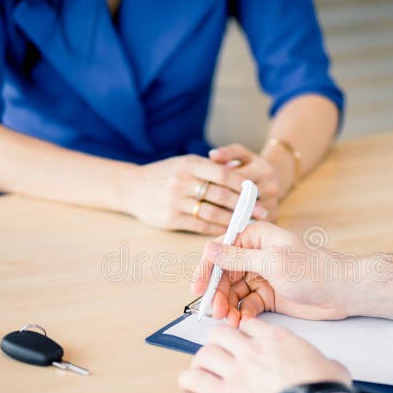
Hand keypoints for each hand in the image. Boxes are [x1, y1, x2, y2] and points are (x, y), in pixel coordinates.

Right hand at [129, 155, 267, 234]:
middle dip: (244, 205)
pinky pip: (200, 225)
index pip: (223, 174)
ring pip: (212, 212)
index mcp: (189, 164)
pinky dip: (217, 228)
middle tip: (261, 212)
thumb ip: (208, 167)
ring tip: (248, 223)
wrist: (131, 187)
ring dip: (234, 219)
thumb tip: (239, 172)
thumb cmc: (164, 174)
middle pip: (221, 195)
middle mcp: (182, 182)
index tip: (258, 193)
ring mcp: (175, 202)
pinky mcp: (171, 219)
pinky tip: (229, 230)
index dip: (243, 185)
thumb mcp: (183, 163)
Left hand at [178, 318, 350, 392]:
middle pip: (221, 333)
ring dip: (202, 360)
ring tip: (202, 368)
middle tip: (219, 352)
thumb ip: (325, 362)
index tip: (243, 341)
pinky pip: (196, 380)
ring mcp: (237, 371)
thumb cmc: (326, 392)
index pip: (249, 324)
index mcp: (278, 340)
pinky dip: (189, 380)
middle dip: (218, 341)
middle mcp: (253, 350)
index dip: (244, 332)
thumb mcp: (332, 368)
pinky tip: (188, 382)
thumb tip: (330, 367)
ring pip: (205, 353)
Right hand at [191, 222, 392, 326]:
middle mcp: (255, 255)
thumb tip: (210, 249)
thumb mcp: (273, 262)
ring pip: (233, 291)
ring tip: (229, 319)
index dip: (207, 268)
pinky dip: (242, 313)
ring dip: (228, 306)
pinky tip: (242, 320)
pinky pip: (246, 304)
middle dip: (217, 293)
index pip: (220, 249)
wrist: (343, 291)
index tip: (198, 287)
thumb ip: (239, 257)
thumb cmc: (314, 270)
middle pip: (224, 274)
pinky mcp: (268, 295)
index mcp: (256, 238)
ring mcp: (261, 276)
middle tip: (216, 311)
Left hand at [209, 144, 281, 220]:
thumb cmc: (250, 166)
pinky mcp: (273, 219)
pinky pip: (251, 225)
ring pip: (246, 214)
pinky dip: (236, 226)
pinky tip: (219, 225)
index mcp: (264, 170)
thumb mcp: (241, 154)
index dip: (221, 184)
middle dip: (223, 202)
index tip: (202, 186)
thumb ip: (227, 153)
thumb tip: (212, 155)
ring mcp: (274, 204)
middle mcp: (272, 187)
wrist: (271, 180)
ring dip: (228, 217)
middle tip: (202, 205)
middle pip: (243, 199)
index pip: (239, 179)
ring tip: (208, 218)